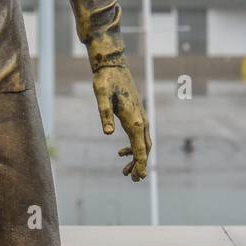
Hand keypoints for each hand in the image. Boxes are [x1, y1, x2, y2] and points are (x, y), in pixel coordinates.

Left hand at [92, 63, 150, 181]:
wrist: (113, 66)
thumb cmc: (105, 81)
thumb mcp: (101, 96)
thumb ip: (104, 114)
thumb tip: (108, 133)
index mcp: (135, 120)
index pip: (140, 148)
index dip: (140, 163)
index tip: (139, 177)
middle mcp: (141, 121)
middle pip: (145, 148)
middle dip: (140, 164)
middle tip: (133, 179)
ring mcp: (140, 118)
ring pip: (143, 143)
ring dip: (136, 158)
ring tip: (126, 172)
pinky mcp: (136, 115)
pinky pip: (139, 136)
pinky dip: (133, 147)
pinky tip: (121, 152)